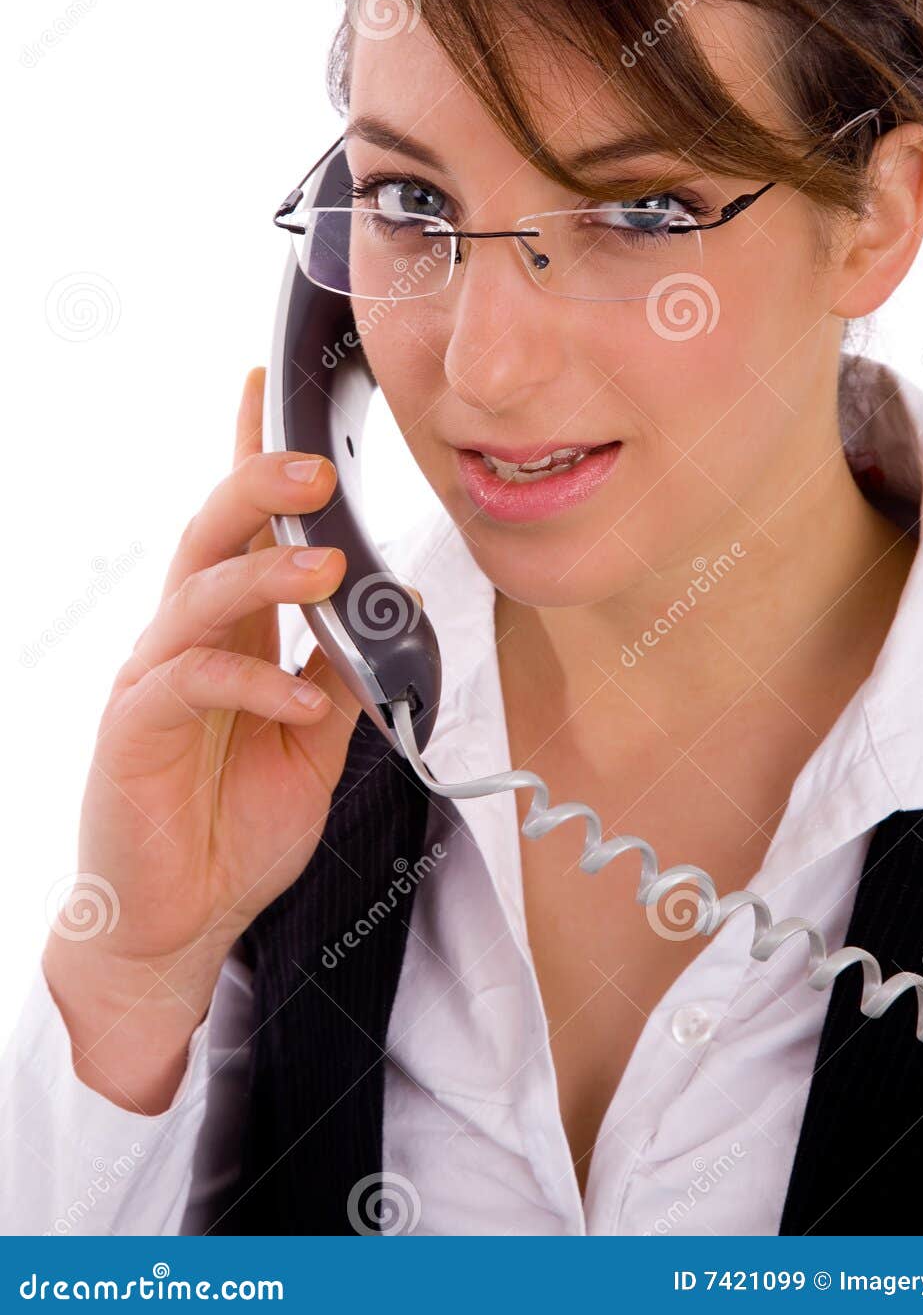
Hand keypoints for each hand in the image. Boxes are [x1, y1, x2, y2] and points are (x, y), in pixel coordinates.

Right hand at [42, 366, 403, 1107]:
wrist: (178, 924)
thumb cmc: (235, 828)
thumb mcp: (315, 746)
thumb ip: (344, 676)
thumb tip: (395, 612)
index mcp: (229, 633)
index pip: (240, 529)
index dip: (249, 455)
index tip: (270, 390)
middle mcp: (186, 641)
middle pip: (211, 535)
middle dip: (259, 486)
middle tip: (316, 464)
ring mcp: (154, 682)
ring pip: (198, 594)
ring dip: (266, 573)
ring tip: (328, 565)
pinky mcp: (134, 733)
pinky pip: (191, 684)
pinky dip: (255, 684)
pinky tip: (302, 701)